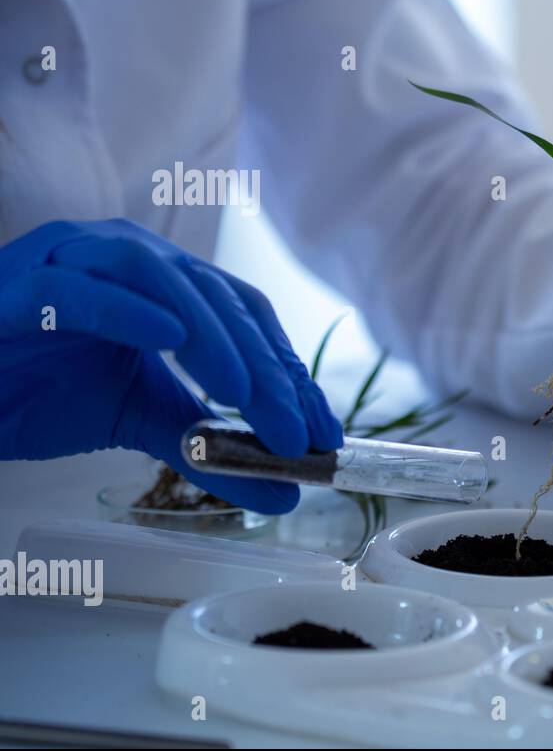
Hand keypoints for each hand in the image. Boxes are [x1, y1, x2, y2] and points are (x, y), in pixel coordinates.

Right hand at [0, 219, 341, 512]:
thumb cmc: (38, 388)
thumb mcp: (140, 418)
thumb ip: (209, 449)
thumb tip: (281, 493)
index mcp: (164, 281)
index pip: (246, 316)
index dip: (289, 371)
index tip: (323, 433)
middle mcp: (127, 256)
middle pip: (218, 300)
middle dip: (266, 369)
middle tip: (297, 432)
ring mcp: (72, 259)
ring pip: (161, 280)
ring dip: (212, 335)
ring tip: (245, 393)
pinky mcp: (20, 284)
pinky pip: (77, 288)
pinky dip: (125, 308)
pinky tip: (168, 337)